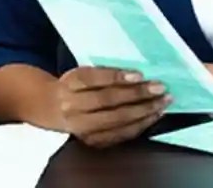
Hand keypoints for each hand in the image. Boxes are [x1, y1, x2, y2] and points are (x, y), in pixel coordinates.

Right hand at [50, 66, 170, 147]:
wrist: (50, 108)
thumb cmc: (76, 85)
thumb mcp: (83, 72)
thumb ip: (105, 73)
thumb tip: (140, 74)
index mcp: (71, 82)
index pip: (93, 78)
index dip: (116, 76)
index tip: (140, 74)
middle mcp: (72, 105)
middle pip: (107, 100)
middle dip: (137, 95)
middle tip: (161, 88)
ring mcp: (81, 127)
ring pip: (115, 120)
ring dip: (143, 112)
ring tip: (163, 102)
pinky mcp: (90, 141)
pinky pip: (118, 135)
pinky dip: (139, 126)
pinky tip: (154, 116)